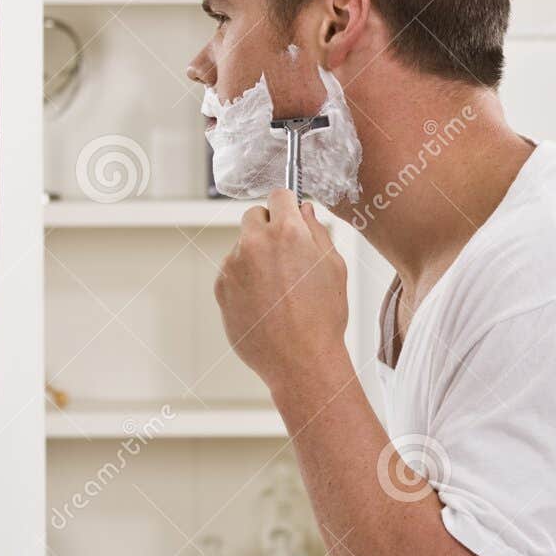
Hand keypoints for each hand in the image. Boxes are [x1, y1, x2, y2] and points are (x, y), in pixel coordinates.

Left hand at [215, 189, 348, 390]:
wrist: (300, 360)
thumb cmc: (323, 317)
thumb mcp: (334, 268)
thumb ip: (317, 232)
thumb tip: (304, 211)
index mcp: (287, 232)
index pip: (279, 195)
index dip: (288, 205)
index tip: (290, 215)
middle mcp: (255, 243)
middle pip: (254, 216)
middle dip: (268, 228)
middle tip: (286, 255)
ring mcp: (233, 266)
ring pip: (243, 247)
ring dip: (256, 258)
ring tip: (279, 291)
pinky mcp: (221, 288)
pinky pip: (233, 273)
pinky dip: (245, 281)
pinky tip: (265, 304)